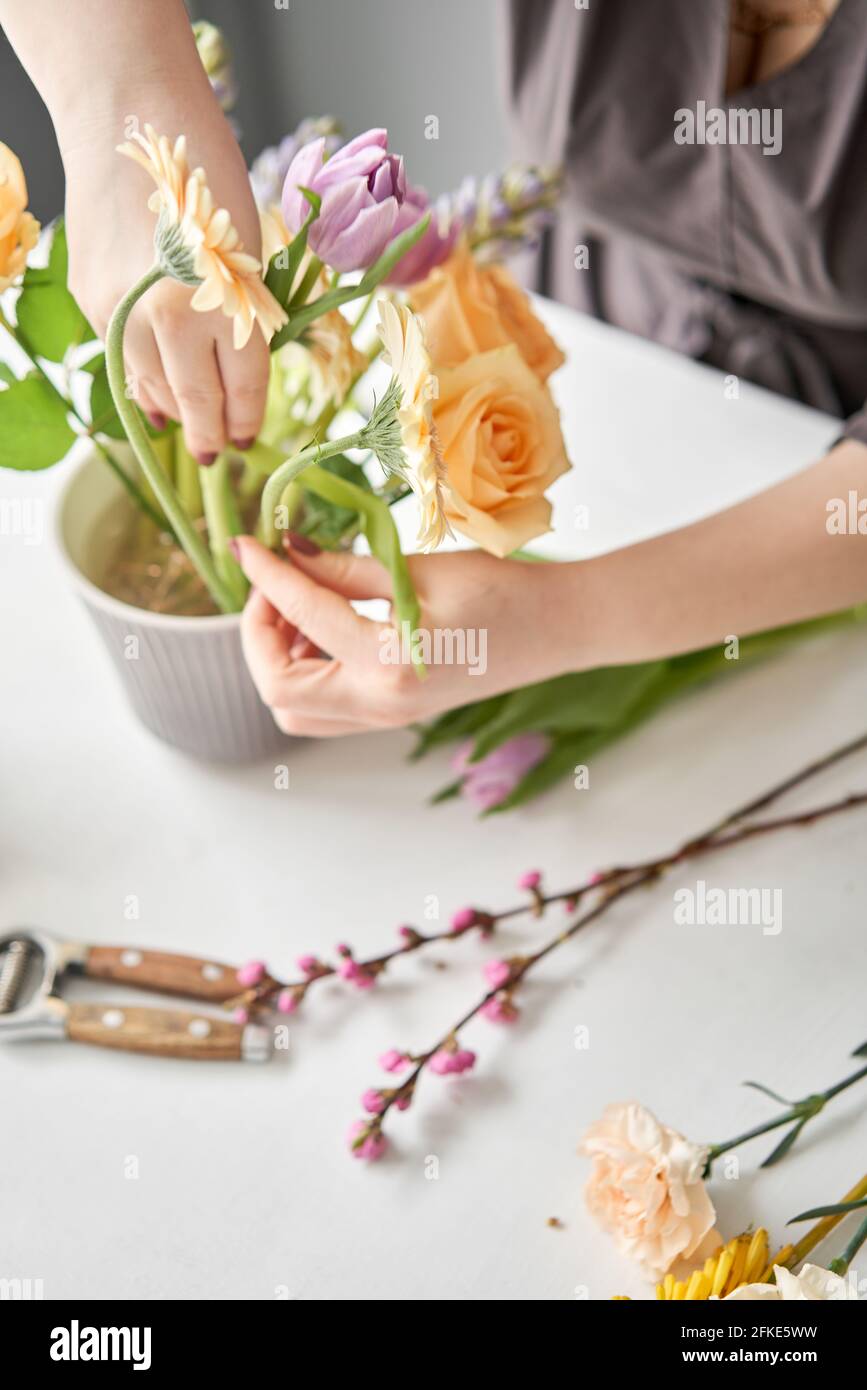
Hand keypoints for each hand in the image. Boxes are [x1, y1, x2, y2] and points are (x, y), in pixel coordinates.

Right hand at [62, 85, 268, 461]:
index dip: (248, 420)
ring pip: (151, 391)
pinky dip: (139, 379)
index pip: (244, 388)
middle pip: (196, 404)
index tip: (248, 438)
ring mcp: (123, 312)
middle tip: (218, 455)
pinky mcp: (90, 299)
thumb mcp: (248, 252)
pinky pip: (119, 359)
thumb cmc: (206, 178)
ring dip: (172, 414)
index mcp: (228, 304)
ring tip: (187, 428)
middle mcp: (171, 318)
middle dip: (210, 436)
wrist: (130, 117)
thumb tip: (232, 380)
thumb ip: (242, 319)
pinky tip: (152, 389)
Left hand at [234, 535, 580, 736]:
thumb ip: (346, 569)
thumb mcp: (418, 571)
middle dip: (260, 634)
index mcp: (389, 665)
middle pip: (278, 688)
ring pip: (295, 708)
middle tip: (275, 584)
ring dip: (281, 659)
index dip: (267, 576)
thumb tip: (288, 551)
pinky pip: (325, 709)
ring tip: (302, 607)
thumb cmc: (502, 592)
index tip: (246, 545)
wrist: (558, 629)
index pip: (302, 617)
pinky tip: (326, 630)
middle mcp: (381, 705)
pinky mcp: (392, 714)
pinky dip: (308, 672)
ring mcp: (386, 718)